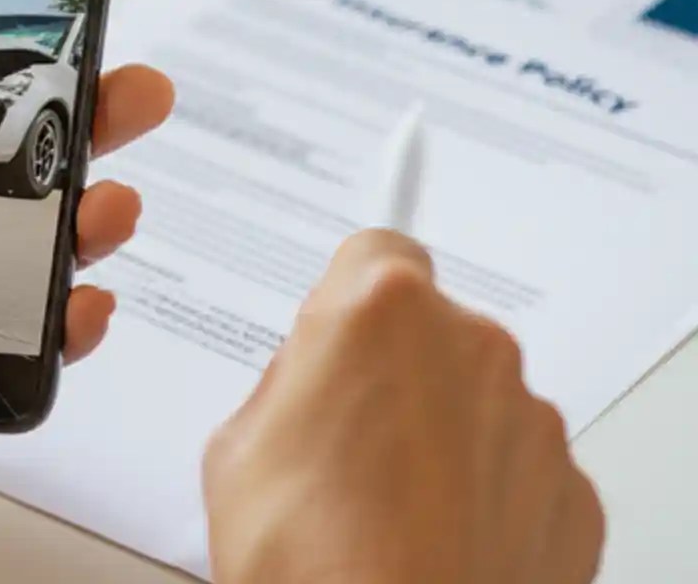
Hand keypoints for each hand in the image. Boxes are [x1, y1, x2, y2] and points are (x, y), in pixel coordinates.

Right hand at [202, 230, 604, 583]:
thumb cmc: (304, 558)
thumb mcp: (234, 448)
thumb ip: (286, 387)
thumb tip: (310, 387)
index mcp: (381, 313)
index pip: (377, 251)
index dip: (350, 291)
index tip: (342, 317)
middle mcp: (472, 349)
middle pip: (428, 330)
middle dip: (390, 371)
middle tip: (339, 442)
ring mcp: (530, 422)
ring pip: (476, 400)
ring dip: (438, 434)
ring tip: (382, 508)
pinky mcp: (570, 492)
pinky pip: (518, 467)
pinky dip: (484, 493)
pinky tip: (433, 539)